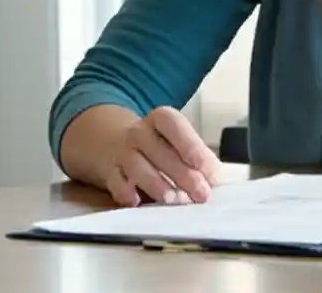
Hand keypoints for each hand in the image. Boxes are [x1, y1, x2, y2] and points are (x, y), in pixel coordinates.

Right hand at [103, 106, 220, 206]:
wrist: (109, 140)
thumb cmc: (155, 143)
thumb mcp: (175, 139)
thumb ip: (195, 155)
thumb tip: (214, 178)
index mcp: (162, 118)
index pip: (177, 128)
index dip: (195, 149)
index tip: (211, 172)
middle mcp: (140, 132)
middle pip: (162, 152)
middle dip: (184, 175)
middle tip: (201, 194)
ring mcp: (122, 151)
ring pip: (138, 167)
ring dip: (158, 185)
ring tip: (174, 200)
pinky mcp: (108, 171)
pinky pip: (115, 182)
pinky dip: (126, 193)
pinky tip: (138, 202)